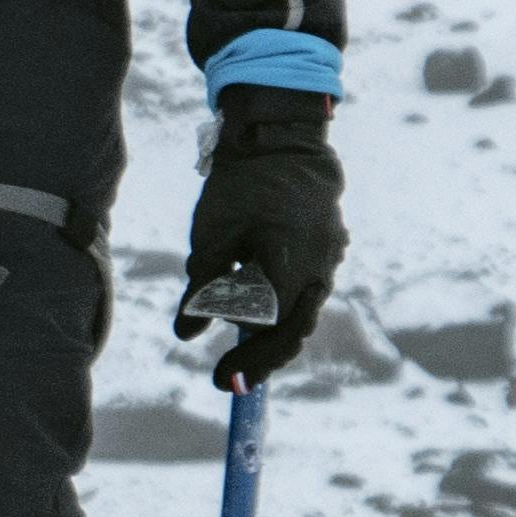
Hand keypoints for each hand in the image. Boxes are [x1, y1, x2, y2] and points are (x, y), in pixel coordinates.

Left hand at [176, 85, 341, 390]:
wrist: (283, 134)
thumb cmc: (242, 182)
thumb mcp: (210, 234)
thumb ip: (202, 286)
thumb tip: (186, 333)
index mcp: (292, 269)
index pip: (270, 333)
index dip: (247, 362)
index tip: (221, 382)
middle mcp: (319, 269)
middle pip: (292, 330)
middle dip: (261, 359)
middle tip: (230, 381)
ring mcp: (329, 256)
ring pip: (301, 310)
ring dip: (273, 335)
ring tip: (243, 356)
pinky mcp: (328, 244)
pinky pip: (305, 287)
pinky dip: (282, 306)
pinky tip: (257, 315)